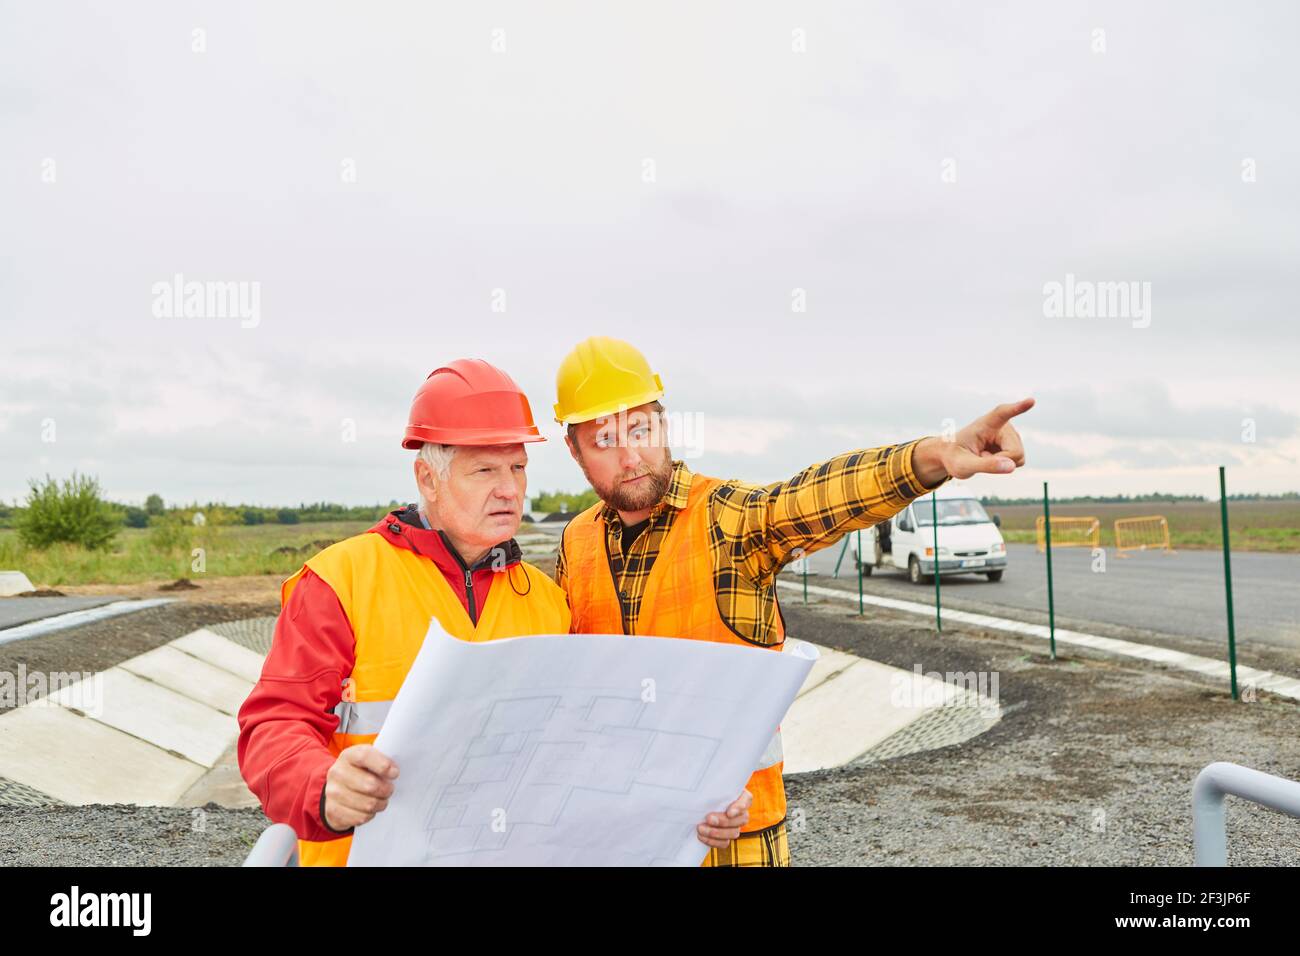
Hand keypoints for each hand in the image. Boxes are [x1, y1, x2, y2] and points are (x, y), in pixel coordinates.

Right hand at [322, 744, 398, 831]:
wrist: (336, 789)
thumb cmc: (360, 772)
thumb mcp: (368, 761)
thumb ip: (380, 761)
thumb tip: (394, 771)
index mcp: (348, 756)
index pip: (364, 756)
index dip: (383, 765)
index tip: (395, 773)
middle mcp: (337, 772)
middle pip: (370, 785)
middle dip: (386, 790)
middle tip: (389, 790)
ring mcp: (332, 792)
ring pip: (368, 804)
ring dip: (380, 804)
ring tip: (381, 800)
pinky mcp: (333, 810)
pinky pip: (360, 817)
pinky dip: (370, 815)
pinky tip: (369, 809)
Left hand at [697, 788, 751, 848]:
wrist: (701, 802)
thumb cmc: (709, 789)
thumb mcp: (712, 784)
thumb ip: (712, 783)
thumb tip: (704, 781)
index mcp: (741, 796)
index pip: (746, 800)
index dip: (739, 808)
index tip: (729, 812)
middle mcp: (741, 812)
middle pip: (741, 820)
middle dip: (724, 821)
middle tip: (709, 818)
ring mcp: (735, 826)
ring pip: (734, 833)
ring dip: (716, 833)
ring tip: (701, 828)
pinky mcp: (726, 836)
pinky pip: (725, 843)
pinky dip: (713, 842)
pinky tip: (703, 836)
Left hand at [913, 397, 1033, 485]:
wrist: (953, 455)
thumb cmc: (955, 457)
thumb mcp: (963, 466)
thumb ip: (986, 466)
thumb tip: (1012, 466)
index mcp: (985, 423)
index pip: (1002, 413)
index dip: (1017, 408)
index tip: (1031, 401)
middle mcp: (1002, 426)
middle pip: (1015, 452)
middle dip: (1000, 462)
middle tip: (980, 457)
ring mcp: (1010, 435)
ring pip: (1019, 458)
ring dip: (1001, 463)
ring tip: (984, 456)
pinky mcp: (1014, 444)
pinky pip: (1017, 462)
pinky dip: (1004, 465)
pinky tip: (991, 458)